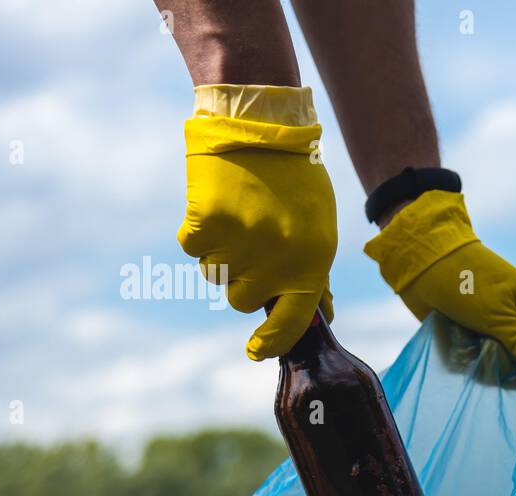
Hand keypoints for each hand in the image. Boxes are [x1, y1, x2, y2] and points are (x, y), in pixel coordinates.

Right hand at [178, 97, 336, 359]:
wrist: (260, 126)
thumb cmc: (295, 179)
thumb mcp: (320, 227)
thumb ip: (316, 272)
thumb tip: (322, 314)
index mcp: (312, 263)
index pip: (292, 322)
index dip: (272, 342)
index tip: (255, 350)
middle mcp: (277, 261)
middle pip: (242, 300)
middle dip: (243, 280)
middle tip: (251, 243)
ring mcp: (241, 244)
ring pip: (215, 276)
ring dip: (221, 255)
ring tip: (238, 217)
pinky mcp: (206, 225)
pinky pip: (192, 248)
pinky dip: (198, 232)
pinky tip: (216, 205)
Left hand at [364, 192, 515, 376]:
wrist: (423, 262)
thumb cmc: (466, 282)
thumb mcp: (499, 316)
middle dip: (512, 374)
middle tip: (489, 360)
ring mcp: (499, 333)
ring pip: (505, 370)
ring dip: (487, 368)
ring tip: (469, 348)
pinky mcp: (477, 339)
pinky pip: (482, 365)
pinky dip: (471, 363)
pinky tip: (458, 350)